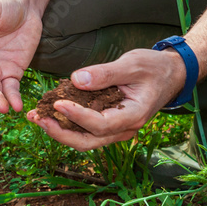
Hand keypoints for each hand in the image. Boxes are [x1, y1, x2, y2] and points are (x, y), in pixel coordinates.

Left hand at [27, 48, 184, 150]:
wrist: (170, 75)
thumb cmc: (154, 67)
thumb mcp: (132, 64)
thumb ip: (105, 73)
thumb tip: (76, 80)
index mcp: (133, 116)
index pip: (101, 124)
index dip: (77, 116)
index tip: (57, 104)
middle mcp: (124, 129)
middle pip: (87, 141)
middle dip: (59, 132)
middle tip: (37, 118)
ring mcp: (116, 130)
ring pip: (83, 140)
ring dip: (58, 130)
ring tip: (35, 116)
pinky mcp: (108, 124)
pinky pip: (85, 131)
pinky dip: (66, 124)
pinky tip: (49, 112)